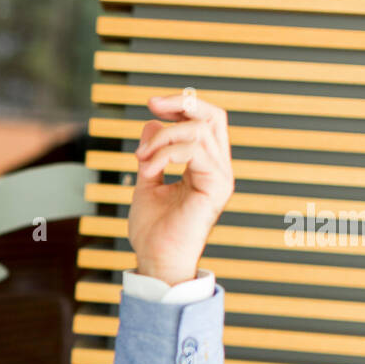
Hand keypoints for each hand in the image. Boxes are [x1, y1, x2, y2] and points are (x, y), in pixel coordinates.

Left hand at [127, 93, 233, 284]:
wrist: (155, 260)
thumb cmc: (153, 230)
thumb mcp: (148, 181)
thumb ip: (152, 152)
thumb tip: (151, 122)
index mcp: (206, 166)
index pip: (207, 120)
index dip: (183, 104)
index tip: (152, 103)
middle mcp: (219, 168)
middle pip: (212, 116)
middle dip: (180, 104)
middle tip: (151, 107)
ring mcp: (221, 177)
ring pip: (200, 130)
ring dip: (163, 138)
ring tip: (143, 159)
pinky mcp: (216, 188)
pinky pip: (195, 150)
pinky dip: (166, 153)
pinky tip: (150, 170)